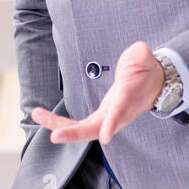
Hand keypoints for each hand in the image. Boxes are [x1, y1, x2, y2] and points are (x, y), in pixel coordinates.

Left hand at [33, 40, 164, 144]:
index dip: (112, 123)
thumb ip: (141, 55)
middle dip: (74, 134)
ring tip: (36, 114)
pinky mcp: (98, 119)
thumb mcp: (145, 58)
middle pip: (95, 129)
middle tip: (54, 135)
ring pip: (82, 130)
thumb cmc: (145, 71)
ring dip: (59, 126)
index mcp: (127, 99)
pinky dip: (59, 123)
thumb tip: (140, 52)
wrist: (151, 86)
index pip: (120, 112)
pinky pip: (77, 125)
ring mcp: (106, 119)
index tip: (105, 137)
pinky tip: (41, 116)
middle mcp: (116, 115)